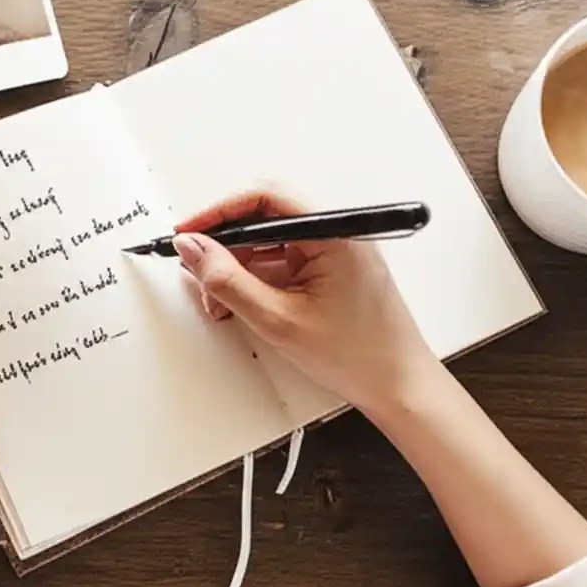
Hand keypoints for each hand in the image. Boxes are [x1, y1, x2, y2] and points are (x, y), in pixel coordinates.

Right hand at [172, 188, 438, 413]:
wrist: (399, 388)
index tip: (187, 233)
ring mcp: (335, 251)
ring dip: (237, 266)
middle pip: (264, 218)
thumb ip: (228, 280)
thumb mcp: (278, 320)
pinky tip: (240, 302)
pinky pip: (283, 260)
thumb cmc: (358, 356)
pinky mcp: (331, 269)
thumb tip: (193, 249)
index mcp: (334, 233)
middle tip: (195, 269)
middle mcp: (337, 234)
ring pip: (269, 241)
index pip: (265, 198)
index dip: (218, 212)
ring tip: (218, 300)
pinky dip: (256, 278)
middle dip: (224, 244)